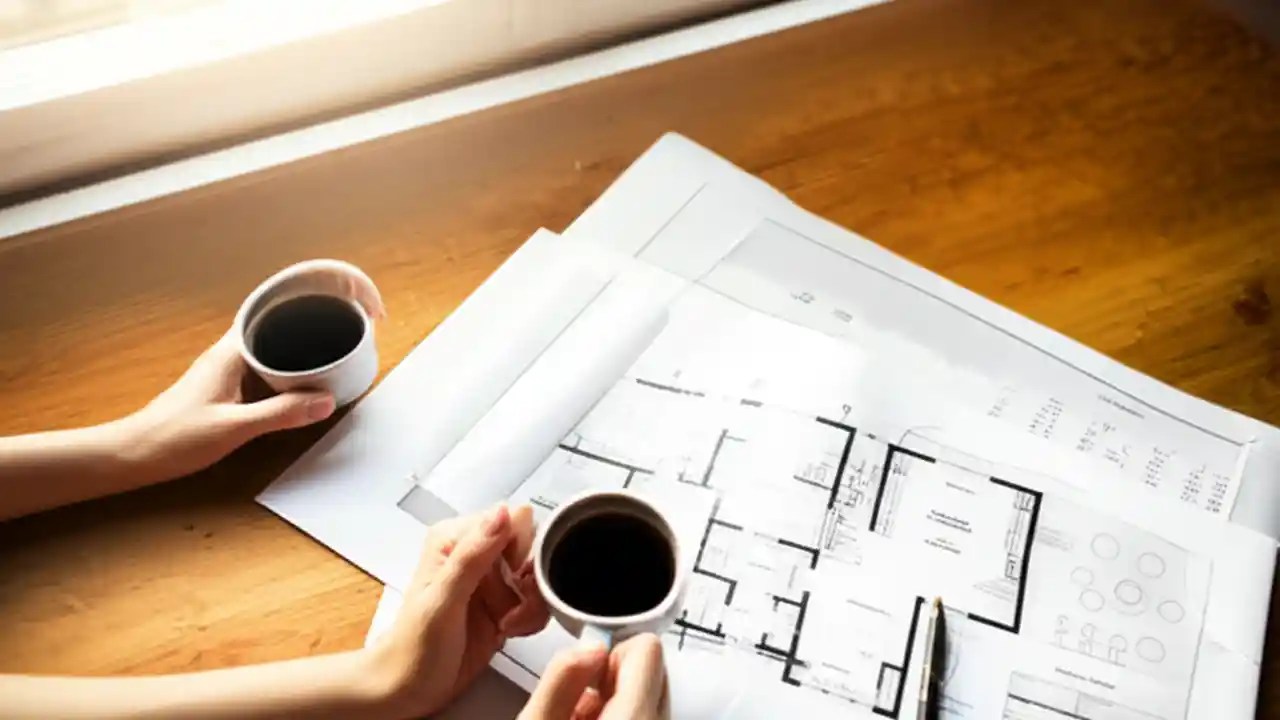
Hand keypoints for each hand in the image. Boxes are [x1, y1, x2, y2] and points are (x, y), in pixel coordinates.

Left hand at [122, 328, 336, 482]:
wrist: (135, 454)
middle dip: (305, 334)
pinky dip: (283, 380)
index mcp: (230, 353)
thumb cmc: (176, 436)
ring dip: (295, 359)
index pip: (268, 314)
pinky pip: (263, 376)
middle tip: (341, 337)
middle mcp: (228, 356)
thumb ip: (281, 413)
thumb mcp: (235, 427)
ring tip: (330, 361)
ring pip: (269, 356)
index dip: (298, 308)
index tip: (329, 307)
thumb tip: (326, 401)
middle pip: (273, 333)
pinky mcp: (225, 391)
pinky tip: (300, 391)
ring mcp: (226, 373)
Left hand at [368, 504, 549, 716]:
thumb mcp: (444, 599)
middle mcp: (475, 553)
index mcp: (456, 538)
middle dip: (530, 582)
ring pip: (537, 576)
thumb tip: (503, 513)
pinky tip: (508, 630)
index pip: (513, 521)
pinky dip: (531, 618)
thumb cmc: (414, 647)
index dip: (520, 551)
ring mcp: (490, 579)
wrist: (409, 688)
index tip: (510, 579)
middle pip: (531, 549)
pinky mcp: (502, 603)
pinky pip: (536, 599)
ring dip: (531, 604)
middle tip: (510, 609)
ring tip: (506, 623)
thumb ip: (474, 554)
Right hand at [519, 634, 667, 719]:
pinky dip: (620, 711)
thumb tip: (589, 644)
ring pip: (649, 688)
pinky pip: (646, 710)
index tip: (584, 670)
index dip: (609, 650)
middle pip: (652, 665)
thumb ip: (561, 678)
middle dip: (612, 673)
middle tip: (578, 701)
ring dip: (615, 695)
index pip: (647, 646)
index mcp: (636, 718)